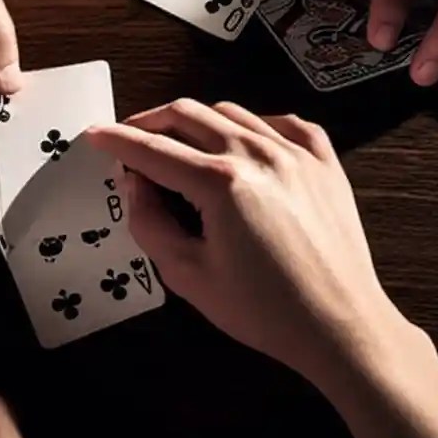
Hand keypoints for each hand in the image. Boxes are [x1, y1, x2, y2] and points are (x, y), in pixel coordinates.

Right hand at [84, 100, 408, 381]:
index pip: (152, 149)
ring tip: (179, 145)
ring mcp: (296, 152)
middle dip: (150, 122)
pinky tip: (240, 144)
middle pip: (188, 115)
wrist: (341, 325)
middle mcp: (258, 154)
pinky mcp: (324, 161)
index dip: (117, 140)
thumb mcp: (189, 276)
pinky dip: (250, 125)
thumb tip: (135, 185)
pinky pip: (280, 122)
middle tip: (130, 139)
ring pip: (231, 112)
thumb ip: (150, 224)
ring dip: (195, 121)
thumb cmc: (266, 311)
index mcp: (221, 182)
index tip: (96, 135)